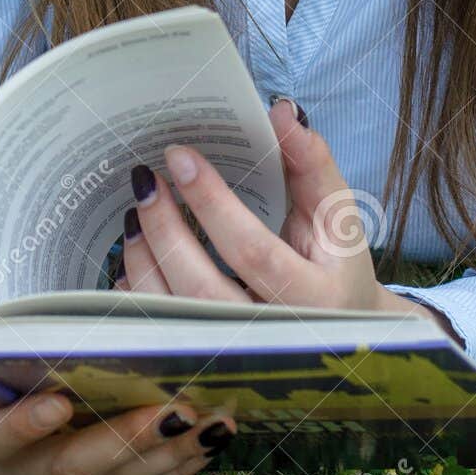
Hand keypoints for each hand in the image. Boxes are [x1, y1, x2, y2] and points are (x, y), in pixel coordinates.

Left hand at [116, 98, 456, 335]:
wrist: (340, 333)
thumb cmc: (335, 264)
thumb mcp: (337, 214)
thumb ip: (311, 162)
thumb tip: (283, 111)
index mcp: (315, 297)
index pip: (252, 251)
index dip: (212, 202)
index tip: (179, 156)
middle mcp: (272, 336)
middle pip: (201, 287)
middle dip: (165, 229)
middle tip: (145, 182)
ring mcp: (235, 358)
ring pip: (172, 314)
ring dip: (143, 258)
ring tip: (136, 212)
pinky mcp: (205, 363)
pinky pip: (158, 333)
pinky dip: (137, 293)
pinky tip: (135, 257)